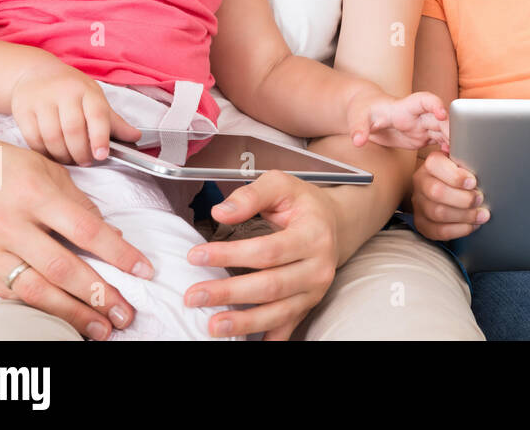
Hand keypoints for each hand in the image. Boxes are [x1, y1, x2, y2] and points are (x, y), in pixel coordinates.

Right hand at [0, 136, 154, 339]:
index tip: (144, 271)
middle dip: (98, 296)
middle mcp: (10, 225)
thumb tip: (113, 237)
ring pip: (35, 291)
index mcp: (35, 194)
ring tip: (99, 328)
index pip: (86, 231)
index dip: (119, 254)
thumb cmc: (2, 166)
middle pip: (62, 268)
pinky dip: (40, 308)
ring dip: (72, 314)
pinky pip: (11, 296)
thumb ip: (80, 204)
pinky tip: (62, 317)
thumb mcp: (47, 170)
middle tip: (125, 314)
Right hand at [9, 59, 140, 164]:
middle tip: (86, 161)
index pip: (97, 115)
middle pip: (73, 129)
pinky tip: (52, 154)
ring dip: (62, 155)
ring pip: (52, 136)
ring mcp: (41, 101)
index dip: (100, 137)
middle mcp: (64, 93)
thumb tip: (135, 137)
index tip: (101, 155)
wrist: (35, 73)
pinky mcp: (22, 110)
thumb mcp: (95, 98)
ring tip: (70, 159)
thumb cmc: (71, 89)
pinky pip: (33, 138)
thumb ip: (113, 121)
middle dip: (81, 152)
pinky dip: (44, 151)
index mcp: (87, 90)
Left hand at [181, 169, 338, 340]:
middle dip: (229, 293)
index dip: (230, 255)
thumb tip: (221, 212)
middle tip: (193, 295)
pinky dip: (267, 339)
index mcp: (313, 235)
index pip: (268, 250)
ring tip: (212, 325)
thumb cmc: (304, 204)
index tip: (196, 256)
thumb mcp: (282, 185)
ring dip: (243, 322)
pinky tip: (245, 343)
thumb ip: (251, 195)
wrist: (335, 223)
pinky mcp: (307, 306)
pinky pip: (286, 328)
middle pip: (271, 286)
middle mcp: (318, 267)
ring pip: (278, 312)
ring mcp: (314, 291)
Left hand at [348, 89, 448, 151]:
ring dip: (453, 141)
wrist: (367, 114)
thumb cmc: (364, 110)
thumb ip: (360, 129)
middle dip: (451, 129)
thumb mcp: (357, 117)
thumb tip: (358, 140)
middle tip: (458, 145)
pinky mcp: (423, 137)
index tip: (443, 114)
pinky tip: (453, 159)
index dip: (436, 105)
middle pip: (441, 119)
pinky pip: (441, 141)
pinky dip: (448, 149)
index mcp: (405, 106)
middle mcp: (418, 115)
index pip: (426, 100)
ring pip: (444, 131)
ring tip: (460, 156)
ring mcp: (422, 126)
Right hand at [410, 149, 487, 240]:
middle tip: (480, 199)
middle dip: (464, 199)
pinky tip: (472, 225)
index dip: (455, 176)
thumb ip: (467, 157)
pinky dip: (459, 230)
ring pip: (438, 213)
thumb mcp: (462, 161)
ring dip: (465, 216)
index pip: (435, 165)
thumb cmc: (460, 175)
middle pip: (437, 192)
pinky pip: (438, 231)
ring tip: (482, 214)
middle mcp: (420, 182)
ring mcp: (419, 204)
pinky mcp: (421, 223)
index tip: (473, 182)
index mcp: (430, 164)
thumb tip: (481, 149)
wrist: (448, 190)